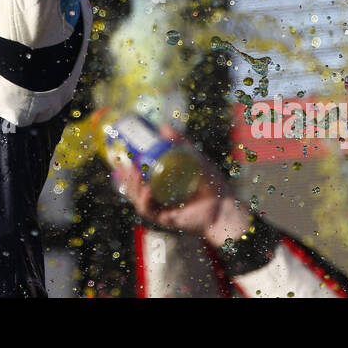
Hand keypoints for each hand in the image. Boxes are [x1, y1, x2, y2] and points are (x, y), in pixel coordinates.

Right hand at [113, 126, 249, 246]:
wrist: (226, 206)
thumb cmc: (212, 184)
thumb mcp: (194, 159)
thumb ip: (180, 144)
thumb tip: (163, 126)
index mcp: (163, 188)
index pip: (140, 179)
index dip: (128, 171)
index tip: (122, 159)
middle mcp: (160, 200)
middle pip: (135, 190)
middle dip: (127, 178)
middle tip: (125, 165)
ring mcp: (162, 211)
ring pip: (139, 200)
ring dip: (133, 187)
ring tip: (133, 173)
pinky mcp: (166, 220)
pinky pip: (150, 211)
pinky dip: (145, 200)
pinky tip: (146, 189)